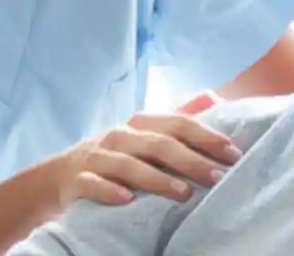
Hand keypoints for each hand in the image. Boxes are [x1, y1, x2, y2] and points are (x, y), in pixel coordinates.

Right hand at [52, 112, 241, 209]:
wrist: (61, 175)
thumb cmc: (115, 153)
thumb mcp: (145, 132)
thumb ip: (178, 116)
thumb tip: (212, 95)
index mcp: (140, 123)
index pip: (177, 124)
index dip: (205, 135)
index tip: (232, 150)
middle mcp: (119, 136)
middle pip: (159, 145)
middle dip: (191, 160)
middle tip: (218, 177)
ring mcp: (97, 157)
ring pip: (129, 165)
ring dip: (157, 179)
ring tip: (184, 193)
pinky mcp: (78, 179)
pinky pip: (94, 183)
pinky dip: (110, 190)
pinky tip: (127, 199)